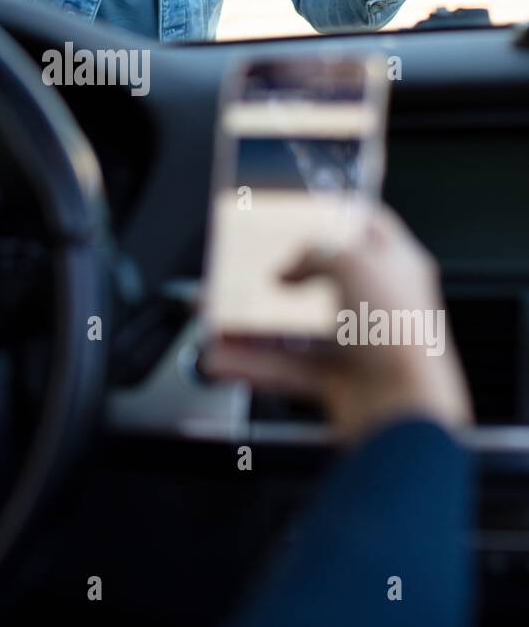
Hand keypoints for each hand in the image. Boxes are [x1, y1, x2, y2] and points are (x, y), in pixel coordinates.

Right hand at [199, 203, 472, 443]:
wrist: (404, 414)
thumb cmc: (400, 336)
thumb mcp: (355, 267)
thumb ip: (315, 255)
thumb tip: (288, 269)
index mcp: (398, 268)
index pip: (369, 227)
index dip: (337, 214)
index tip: (302, 212)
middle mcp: (380, 305)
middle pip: (325, 279)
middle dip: (283, 273)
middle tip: (250, 266)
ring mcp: (358, 346)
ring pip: (297, 327)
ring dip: (256, 323)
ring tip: (223, 315)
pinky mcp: (337, 381)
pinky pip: (286, 367)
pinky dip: (253, 364)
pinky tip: (224, 356)